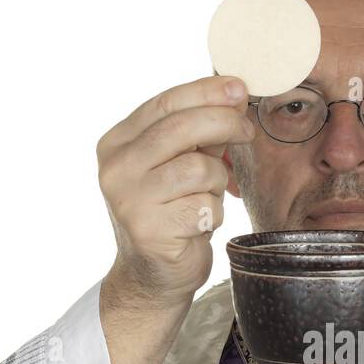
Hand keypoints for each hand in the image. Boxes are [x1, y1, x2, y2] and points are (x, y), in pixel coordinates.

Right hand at [97, 73, 254, 308]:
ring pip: (198, 168)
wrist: (154, 276)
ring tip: (207, 196)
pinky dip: (213, 213)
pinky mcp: (149, 230)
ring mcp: (128, 199)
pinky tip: (199, 223)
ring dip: (216, 182)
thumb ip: (199, 133)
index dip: (206, 91)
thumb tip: (234, 94)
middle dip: (224, 123)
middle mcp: (115, 168)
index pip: (165, 103)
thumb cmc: (172, 213)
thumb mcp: (180, 164)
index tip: (239, 88)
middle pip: (181, 127)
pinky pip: (203, 205)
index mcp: (117, 143)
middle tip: (247, 132)